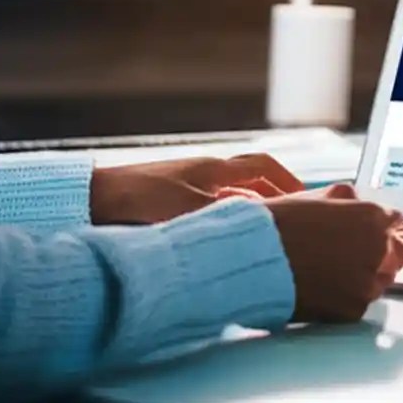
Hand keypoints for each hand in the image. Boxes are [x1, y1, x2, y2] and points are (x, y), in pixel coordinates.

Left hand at [90, 153, 304, 224]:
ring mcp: (187, 185)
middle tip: (297, 216)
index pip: (264, 167)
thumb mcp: (189, 209)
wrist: (91, 199)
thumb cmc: (138, 199)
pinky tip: (229, 235)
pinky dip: (229, 217)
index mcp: (214, 168)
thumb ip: (228, 216)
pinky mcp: (171, 200)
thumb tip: (264, 224)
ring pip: (233, 194)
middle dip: (277, 195)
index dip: (289, 181)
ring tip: (269, 230)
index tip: (311, 197)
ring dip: (253, 208)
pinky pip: (213, 205)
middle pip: (252, 179)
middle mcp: (204, 173)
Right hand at [266, 184, 402, 322]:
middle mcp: (377, 249)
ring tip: (334, 273)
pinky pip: (360, 303)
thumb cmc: (277, 225)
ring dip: (366, 276)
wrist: (253, 261)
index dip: (378, 224)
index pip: (393, 220)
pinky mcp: (354, 309)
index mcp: (370, 216)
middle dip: (383, 253)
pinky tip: (324, 289)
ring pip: (381, 281)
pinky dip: (347, 297)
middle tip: (356, 254)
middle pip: (398, 254)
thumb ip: (343, 199)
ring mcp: (368, 281)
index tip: (368, 229)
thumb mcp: (313, 198)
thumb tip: (355, 199)